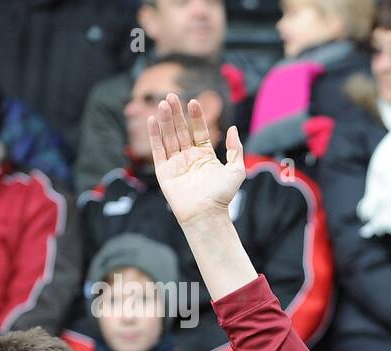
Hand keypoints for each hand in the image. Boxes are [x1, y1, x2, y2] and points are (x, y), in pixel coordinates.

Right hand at [147, 94, 245, 227]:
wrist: (206, 214)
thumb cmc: (222, 195)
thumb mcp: (236, 170)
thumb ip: (235, 149)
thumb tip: (233, 128)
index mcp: (205, 156)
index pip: (199, 131)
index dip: (196, 117)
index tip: (194, 102)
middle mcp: (189, 157)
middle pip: (181, 130)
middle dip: (177, 114)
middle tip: (172, 95)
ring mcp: (176, 163)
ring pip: (169, 136)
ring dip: (166, 120)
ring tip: (164, 103)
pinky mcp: (163, 171)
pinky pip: (157, 149)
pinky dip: (154, 135)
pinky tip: (153, 119)